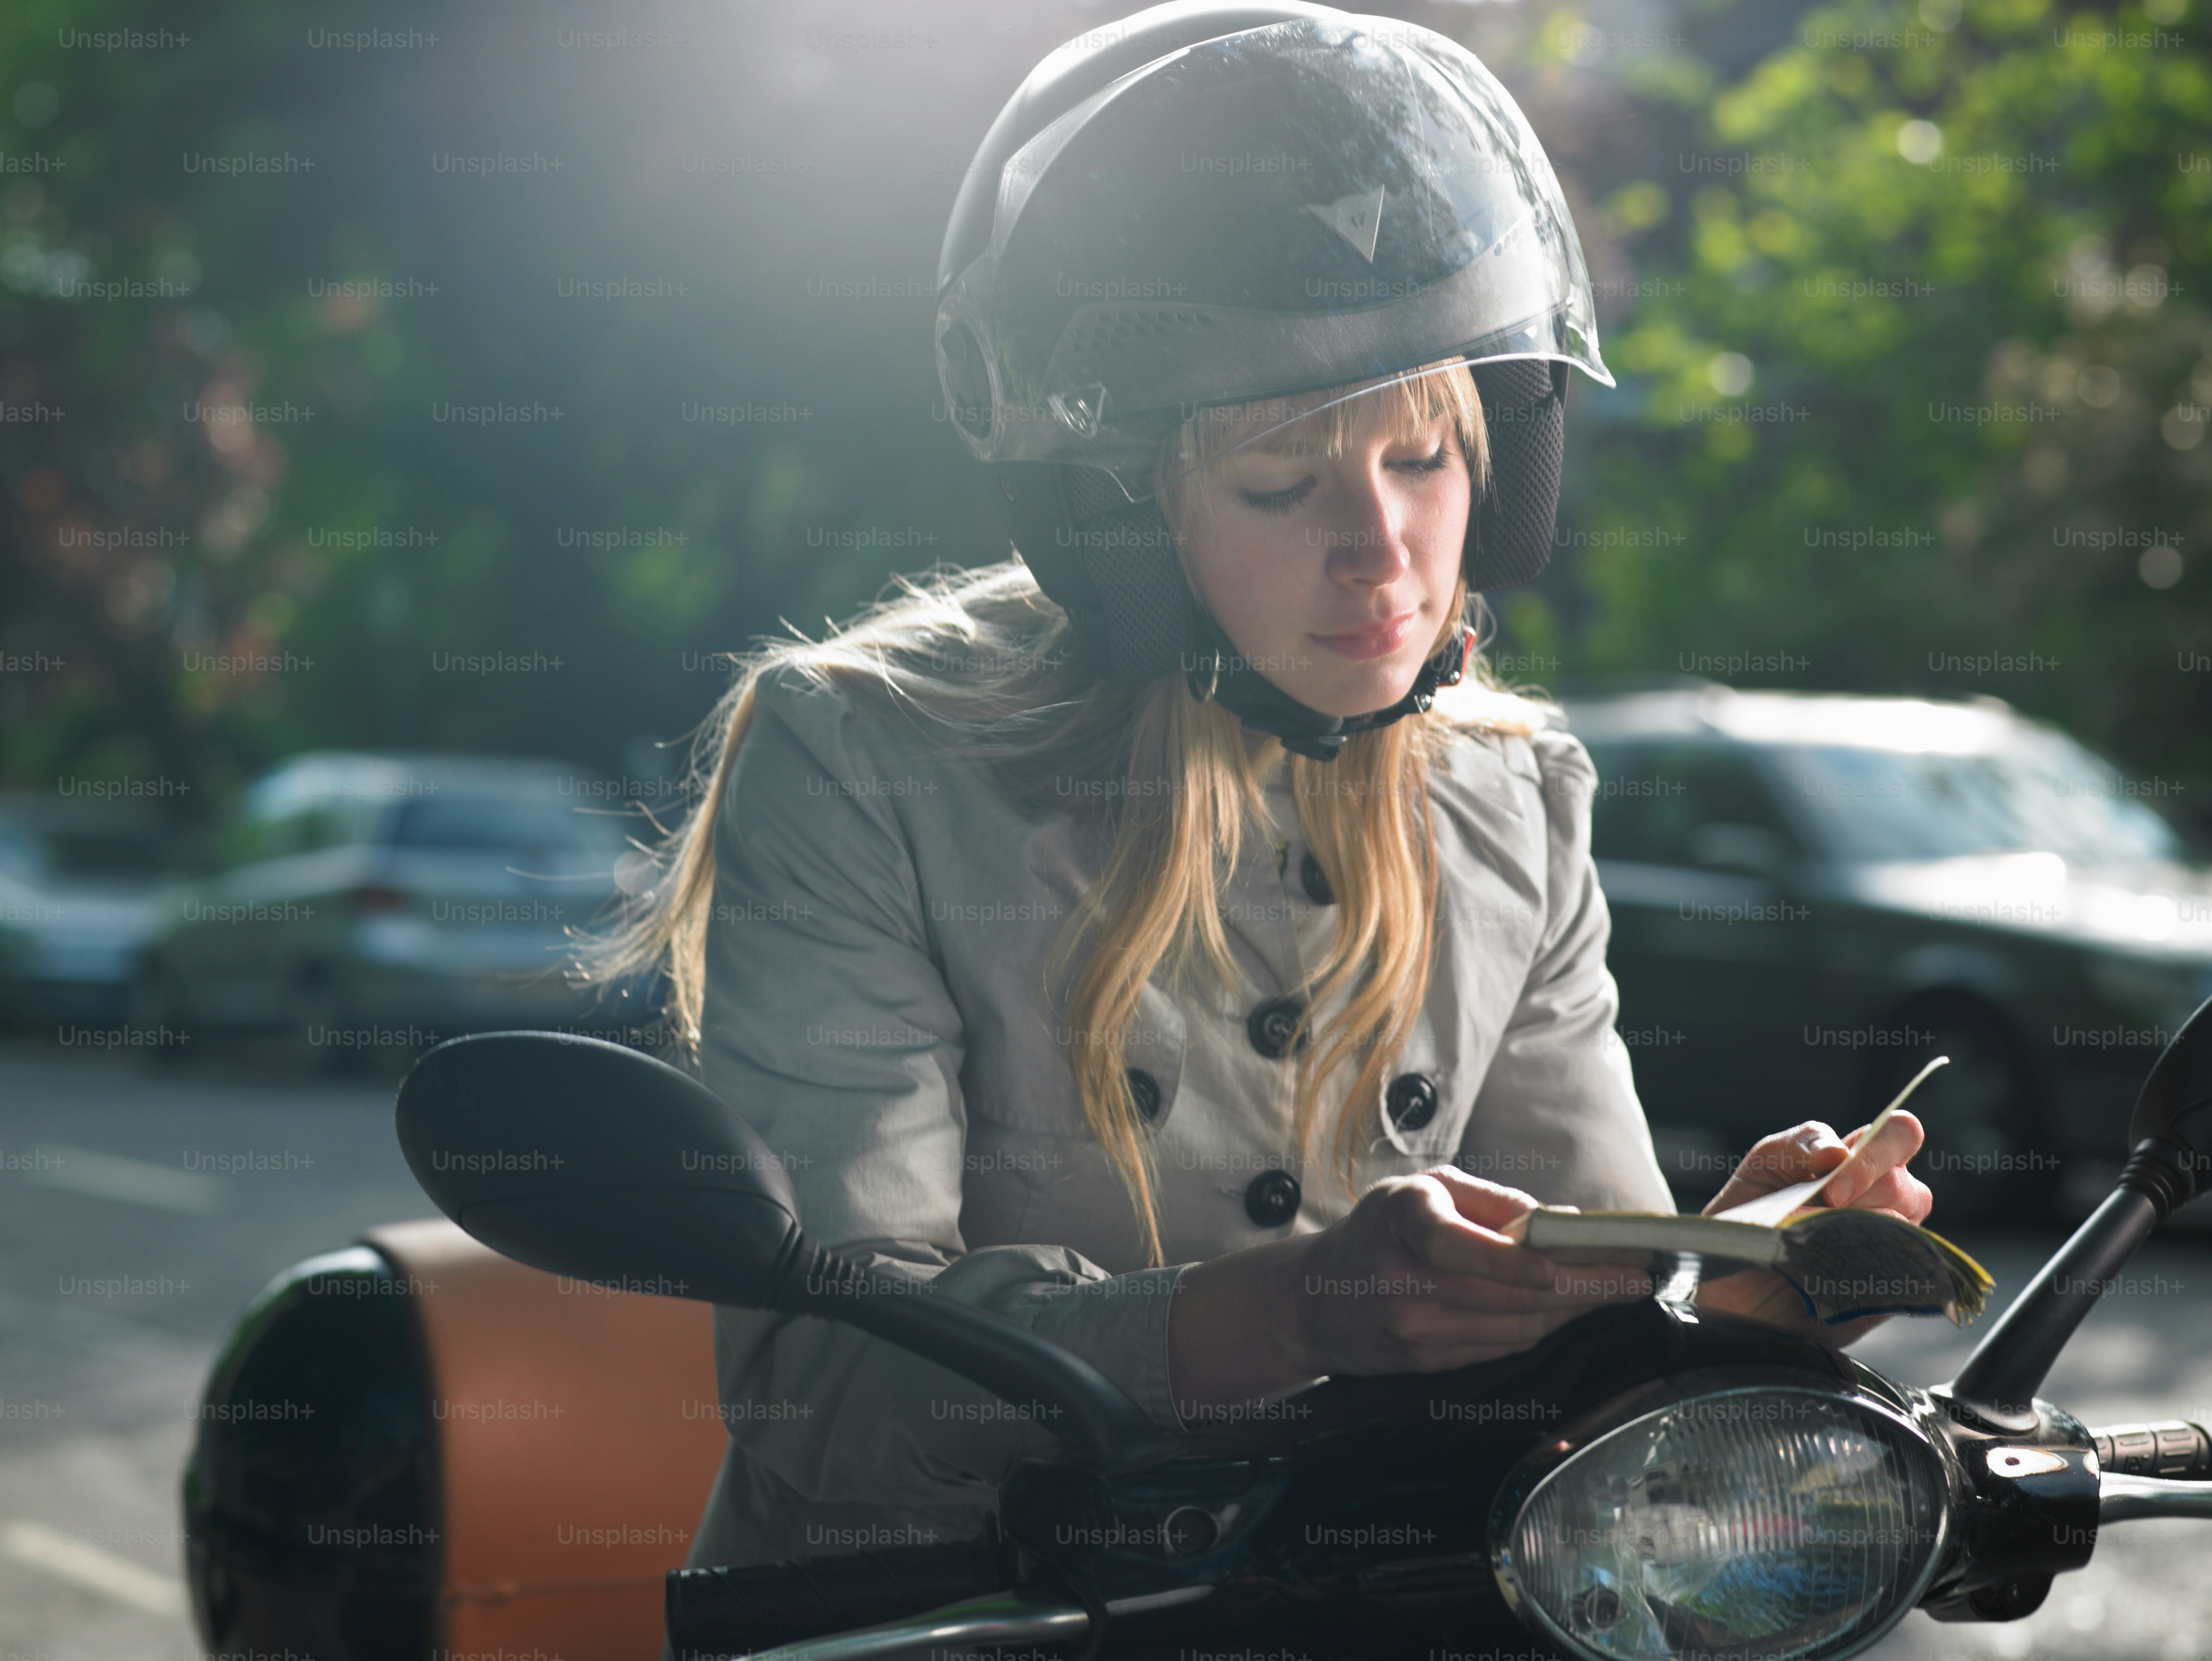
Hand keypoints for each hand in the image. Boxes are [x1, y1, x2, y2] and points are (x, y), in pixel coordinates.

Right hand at [1169, 1167, 1650, 1414]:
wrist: (1311, 1299)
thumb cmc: (1377, 1229)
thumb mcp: (1424, 1188)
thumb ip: (1492, 1201)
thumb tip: (1563, 1221)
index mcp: (1405, 1222)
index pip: (1470, 1248)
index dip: (1527, 1262)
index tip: (1584, 1262)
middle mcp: (1407, 1282)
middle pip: (1511, 1295)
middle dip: (1585, 1287)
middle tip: (1637, 1275)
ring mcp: (1417, 1331)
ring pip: (1516, 1327)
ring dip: (1574, 1311)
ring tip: (1617, 1290)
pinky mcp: (1429, 1362)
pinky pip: (1502, 1347)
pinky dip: (1543, 1328)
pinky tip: (1571, 1312)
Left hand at [1693, 1112, 1930, 1345]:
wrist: (1737, 1271)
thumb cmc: (1754, 1210)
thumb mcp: (1767, 1162)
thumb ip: (1802, 1142)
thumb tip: (1838, 1151)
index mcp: (1862, 1160)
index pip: (1901, 1133)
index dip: (1875, 1154)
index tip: (1833, 1187)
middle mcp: (1888, 1198)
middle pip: (1904, 1186)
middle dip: (1859, 1198)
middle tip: (1821, 1214)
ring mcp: (1894, 1239)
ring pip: (1904, 1227)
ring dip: (1856, 1232)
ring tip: (1814, 1244)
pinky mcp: (1890, 1282)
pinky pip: (1900, 1270)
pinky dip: (1864, 1267)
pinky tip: (1830, 1271)